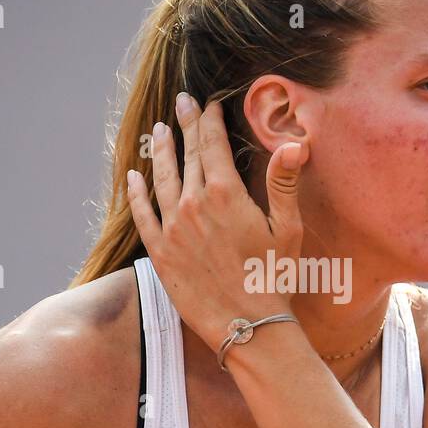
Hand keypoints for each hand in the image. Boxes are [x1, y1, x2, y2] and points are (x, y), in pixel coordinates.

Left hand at [126, 92, 308, 355]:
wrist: (248, 325)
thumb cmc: (274, 278)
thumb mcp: (287, 229)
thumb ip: (283, 183)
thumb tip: (294, 144)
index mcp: (226, 194)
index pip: (213, 144)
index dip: (209, 120)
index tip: (208, 104)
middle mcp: (194, 205)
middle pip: (187, 156)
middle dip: (186, 127)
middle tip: (182, 103)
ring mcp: (173, 228)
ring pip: (161, 178)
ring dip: (160, 151)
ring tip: (159, 131)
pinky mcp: (160, 252)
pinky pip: (142, 215)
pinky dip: (136, 193)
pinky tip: (133, 177)